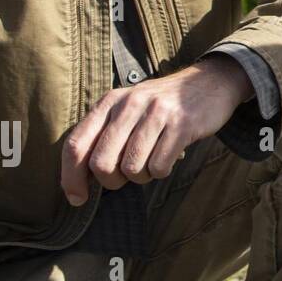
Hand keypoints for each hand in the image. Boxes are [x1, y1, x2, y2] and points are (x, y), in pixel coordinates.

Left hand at [60, 56, 252, 205]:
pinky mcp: (182, 124)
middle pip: (101, 163)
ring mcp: (156, 113)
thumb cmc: (162, 106)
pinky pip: (160, 166)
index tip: (78, 198)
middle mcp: (130, 104)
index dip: (71, 178)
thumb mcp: (128, 109)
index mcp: (109, 102)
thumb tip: (79, 180)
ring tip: (151, 163)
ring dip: (141, 177)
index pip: (75, 145)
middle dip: (112, 182)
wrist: (210, 82)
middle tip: (125, 178)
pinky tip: (168, 158)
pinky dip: (162, 171)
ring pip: (132, 169)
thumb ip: (103, 136)